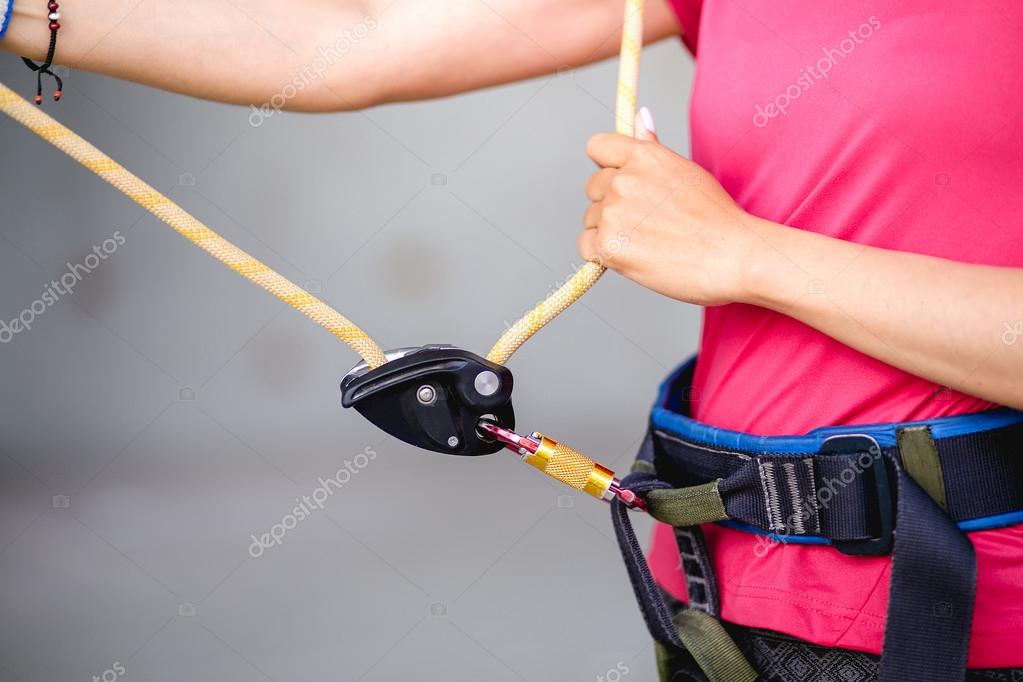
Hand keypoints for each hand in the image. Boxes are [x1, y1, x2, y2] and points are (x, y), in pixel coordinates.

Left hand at [579, 109, 760, 305]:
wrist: (733, 257)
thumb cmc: (716, 218)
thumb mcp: (685, 171)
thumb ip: (652, 147)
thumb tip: (640, 115)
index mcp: (643, 156)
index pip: (597, 148)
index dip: (607, 166)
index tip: (623, 181)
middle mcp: (623, 180)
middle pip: (593, 187)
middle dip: (611, 202)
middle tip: (648, 221)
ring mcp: (613, 213)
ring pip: (591, 218)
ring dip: (610, 230)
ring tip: (648, 240)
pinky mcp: (608, 246)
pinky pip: (587, 246)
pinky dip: (605, 254)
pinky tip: (635, 255)